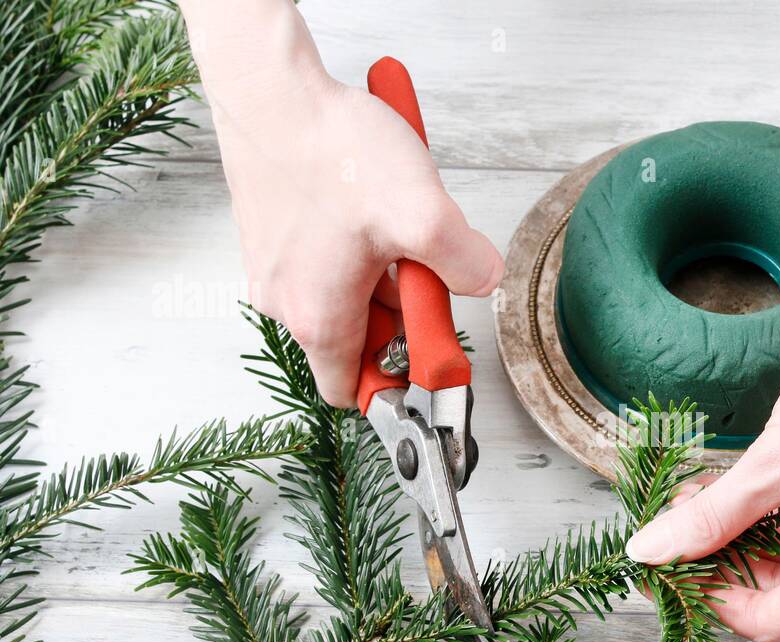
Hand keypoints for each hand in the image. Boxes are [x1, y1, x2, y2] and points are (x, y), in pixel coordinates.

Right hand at [192, 4, 501, 405]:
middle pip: (360, 337)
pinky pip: (325, 259)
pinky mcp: (270, 234)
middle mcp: (286, 302)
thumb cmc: (330, 151)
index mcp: (319, 317)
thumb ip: (464, 264)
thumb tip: (484, 281)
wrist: (270, 88)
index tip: (427, 346)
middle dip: (400, 308)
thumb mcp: (423, 215)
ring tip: (395, 220)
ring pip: (346, 293)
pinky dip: (357, 241)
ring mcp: (273, 267)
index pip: (355, 390)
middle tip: (422, 264)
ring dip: (382, 269)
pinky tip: (370, 199)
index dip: (397, 378)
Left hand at [624, 286, 779, 641]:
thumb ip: (710, 517)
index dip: (710, 593)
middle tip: (686, 515)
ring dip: (758, 536)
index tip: (671, 559)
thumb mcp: (773, 466)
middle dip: (731, 559)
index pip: (768, 621)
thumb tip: (650, 551)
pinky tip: (760, 486)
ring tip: (713, 492)